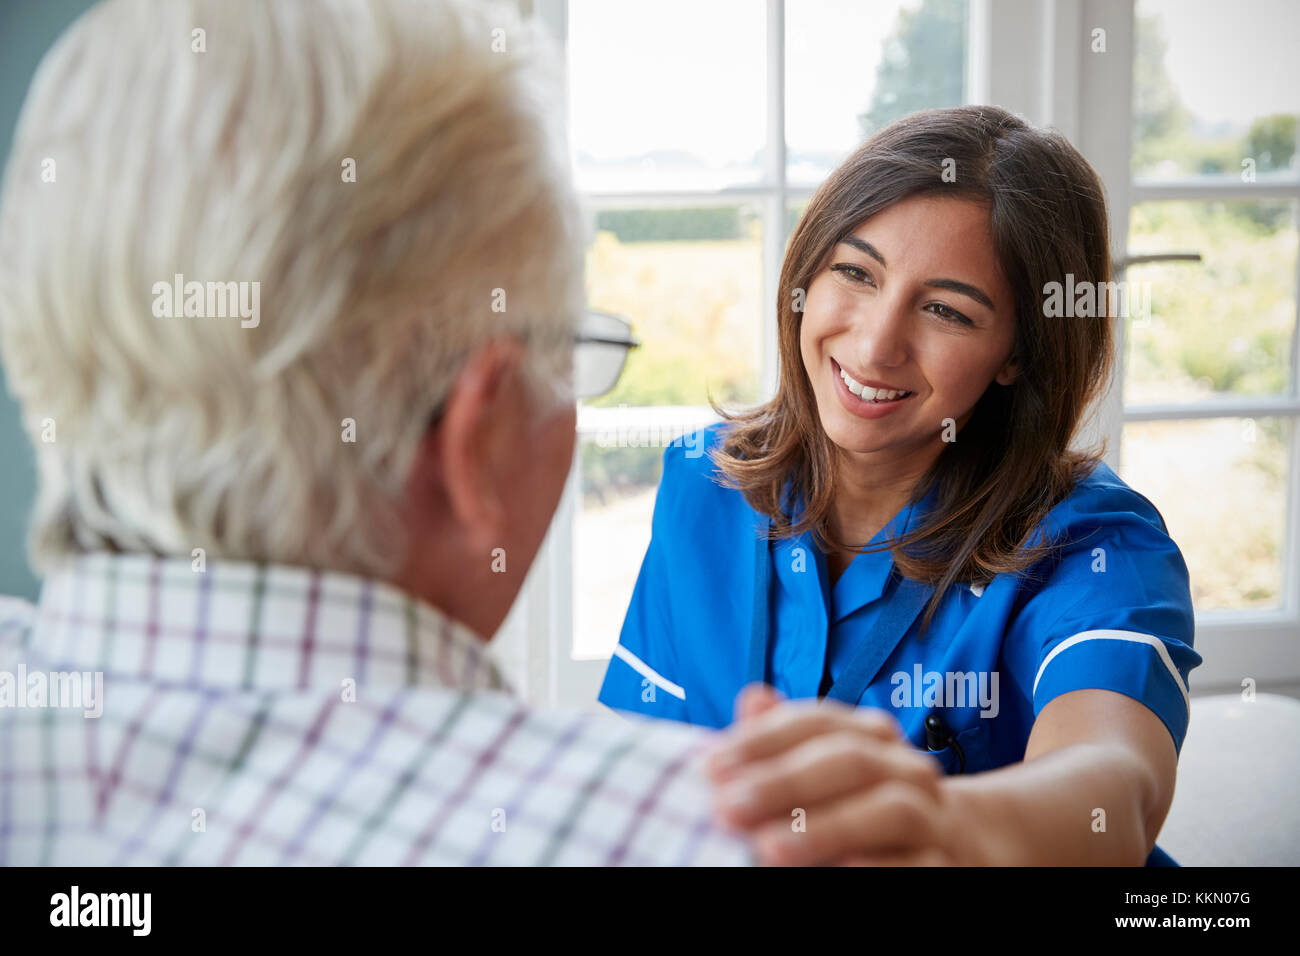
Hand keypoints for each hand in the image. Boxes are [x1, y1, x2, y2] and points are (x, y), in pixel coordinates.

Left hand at [703, 684, 982, 865]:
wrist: (962, 845)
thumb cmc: (866, 804)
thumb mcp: (826, 768)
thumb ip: (785, 741)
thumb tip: (751, 698)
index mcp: (872, 736)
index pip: (817, 723)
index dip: (762, 739)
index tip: (710, 766)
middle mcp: (906, 769)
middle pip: (849, 760)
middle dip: (784, 781)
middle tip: (728, 807)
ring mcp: (934, 817)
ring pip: (890, 810)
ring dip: (826, 826)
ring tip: (769, 847)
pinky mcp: (948, 865)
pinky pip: (920, 865)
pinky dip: (877, 866)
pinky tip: (836, 871)